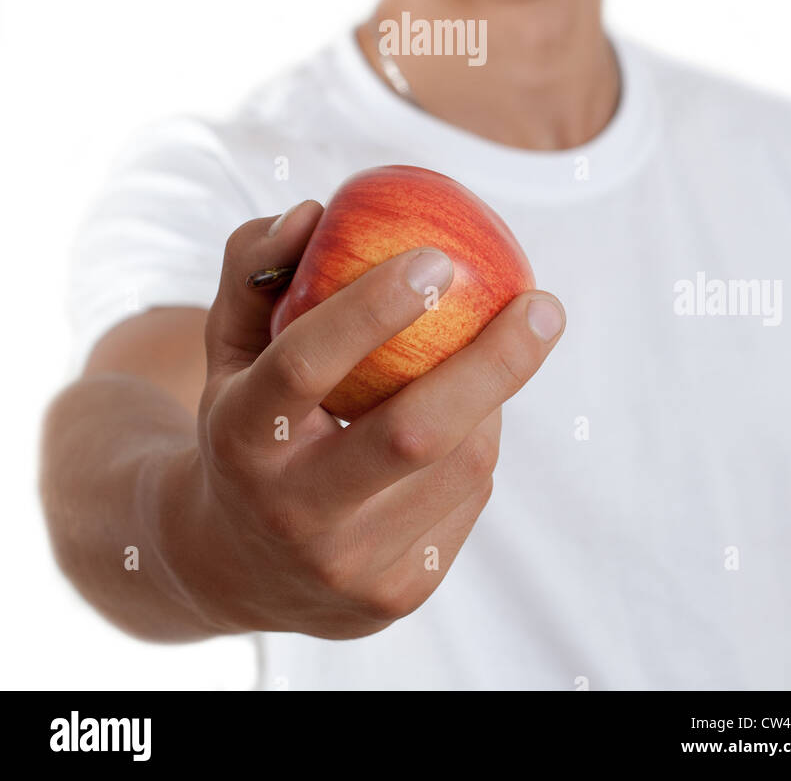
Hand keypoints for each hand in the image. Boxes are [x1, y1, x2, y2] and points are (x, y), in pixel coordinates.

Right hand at [179, 199, 564, 638]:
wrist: (235, 567)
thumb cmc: (245, 421)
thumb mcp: (230, 345)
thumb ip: (257, 267)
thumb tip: (315, 212)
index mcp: (241, 435)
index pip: (304, 365)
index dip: (371, 308)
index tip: (438, 256)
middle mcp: (291, 511)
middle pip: (413, 433)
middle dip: (493, 362)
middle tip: (543, 304)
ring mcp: (349, 565)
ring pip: (461, 464)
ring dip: (491, 400)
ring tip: (494, 354)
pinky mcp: (399, 595)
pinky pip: (469, 498)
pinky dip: (479, 442)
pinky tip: (464, 420)